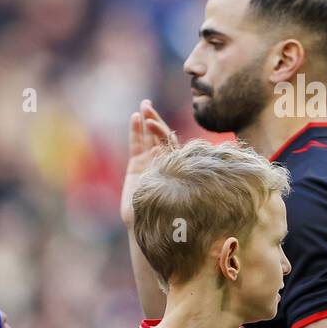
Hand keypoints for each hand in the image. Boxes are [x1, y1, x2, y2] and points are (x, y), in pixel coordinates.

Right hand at [119, 99, 176, 227]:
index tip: (153, 123)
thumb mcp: (178, 187)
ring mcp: (150, 162)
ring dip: (146, 120)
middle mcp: (165, 160)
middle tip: (148, 104)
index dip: (161, 131)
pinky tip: (135, 118)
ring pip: (148, 137)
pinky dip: (135, 132)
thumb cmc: (168, 208)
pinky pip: (136, 145)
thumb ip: (180, 171)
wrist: (149, 222)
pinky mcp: (136, 166)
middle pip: (160, 134)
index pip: (171, 141)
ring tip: (143, 105)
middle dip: (154, 119)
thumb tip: (191, 159)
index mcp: (178, 163)